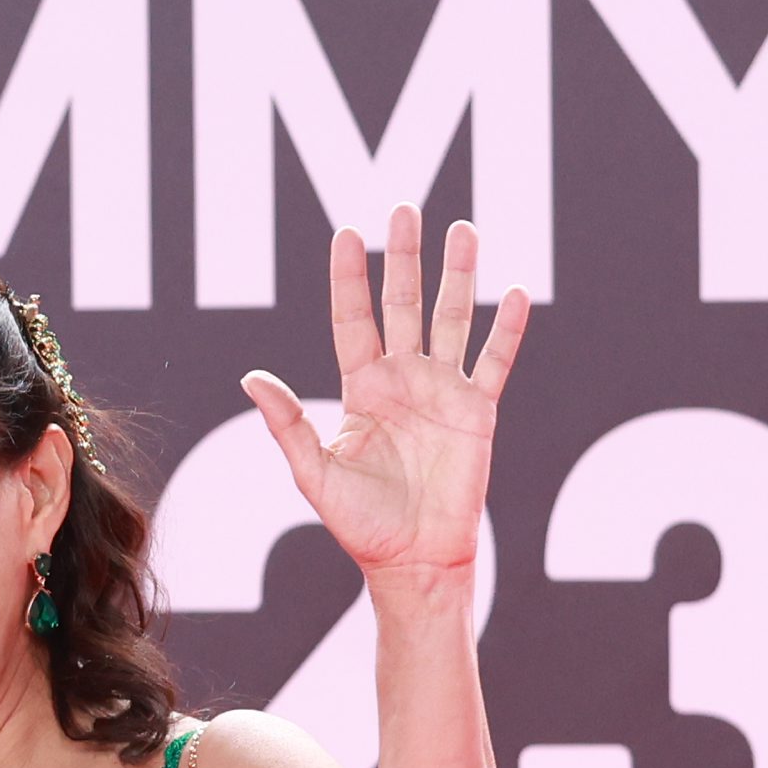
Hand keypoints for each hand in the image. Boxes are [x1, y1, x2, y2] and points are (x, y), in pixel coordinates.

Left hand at [240, 205, 523, 589]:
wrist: (412, 558)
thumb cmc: (360, 522)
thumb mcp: (313, 471)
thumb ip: (287, 422)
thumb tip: (251, 377)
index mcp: (361, 389)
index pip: (353, 319)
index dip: (349, 278)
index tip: (346, 233)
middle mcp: (403, 380)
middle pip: (403, 304)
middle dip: (404, 257)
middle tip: (405, 209)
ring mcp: (443, 392)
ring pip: (452, 318)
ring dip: (459, 275)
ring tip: (463, 228)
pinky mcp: (478, 412)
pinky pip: (495, 363)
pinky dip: (507, 330)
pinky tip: (516, 292)